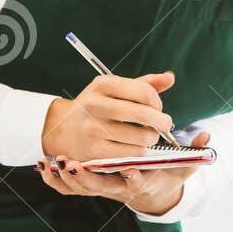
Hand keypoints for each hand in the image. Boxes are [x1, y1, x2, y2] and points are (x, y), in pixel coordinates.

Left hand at [36, 130, 209, 214]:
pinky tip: (43, 168)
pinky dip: (57, 181)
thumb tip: (208, 136)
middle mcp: (121, 189)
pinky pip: (71, 189)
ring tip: (55, 163)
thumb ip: (194, 153)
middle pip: (103, 187)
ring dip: (68, 180)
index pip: (136, 182)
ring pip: (83, 189)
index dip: (130, 177)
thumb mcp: (183, 168)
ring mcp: (105, 189)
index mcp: (143, 183)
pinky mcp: (93, 187)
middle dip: (88, 179)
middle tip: (74, 165)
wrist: (153, 195)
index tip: (127, 169)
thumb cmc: (167, 176)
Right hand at [40, 71, 175, 158]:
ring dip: (152, 138)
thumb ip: (144, 84)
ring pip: (142, 137)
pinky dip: (140, 151)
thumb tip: (170, 78)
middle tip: (164, 125)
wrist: (62, 129)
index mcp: (103, 84)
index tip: (158, 108)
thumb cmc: (96, 108)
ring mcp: (94, 128)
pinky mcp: (95, 150)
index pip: (144, 91)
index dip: (158, 102)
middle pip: (145, 115)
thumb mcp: (114, 90)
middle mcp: (96, 104)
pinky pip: (132, 153)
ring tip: (148, 136)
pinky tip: (136, 146)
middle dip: (162, 122)